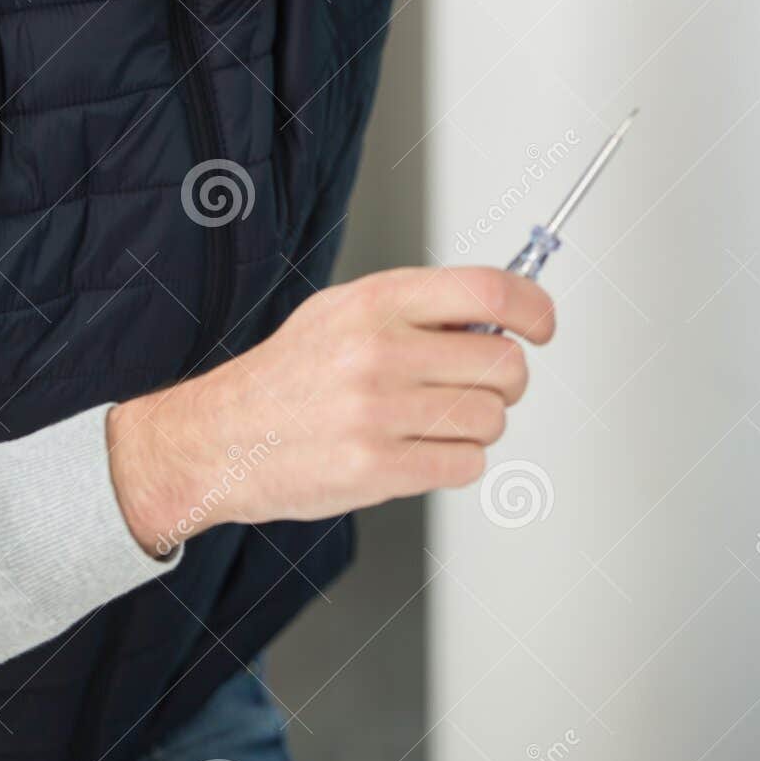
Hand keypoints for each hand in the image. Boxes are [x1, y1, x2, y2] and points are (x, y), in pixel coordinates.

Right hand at [107, 265, 553, 553]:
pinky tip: (417, 452)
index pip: (490, 292)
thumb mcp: (344, 313)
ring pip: (490, 420)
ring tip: (429, 423)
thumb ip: (419, 310)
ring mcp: (378, 412)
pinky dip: (454, 463)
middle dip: (506, 382)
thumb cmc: (287, 377)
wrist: (217, 439)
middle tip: (479, 387)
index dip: (534, 309)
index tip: (541, 327)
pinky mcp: (376, 468)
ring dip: (476, 427)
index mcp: (376, 301)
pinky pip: (465, 466)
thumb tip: (499, 319)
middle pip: (505, 365)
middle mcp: (380, 350)